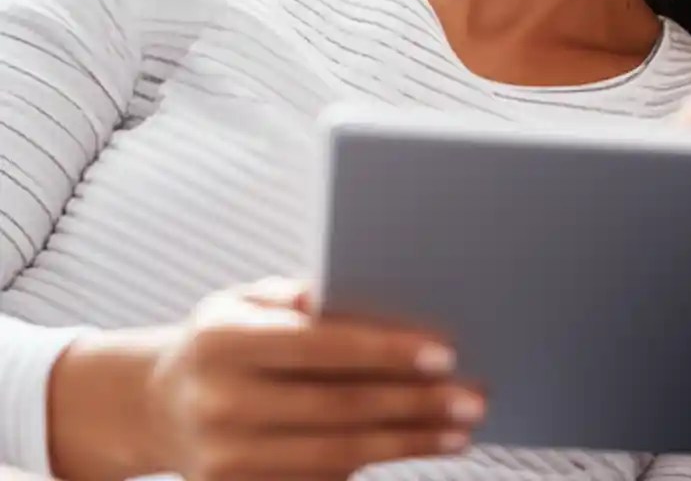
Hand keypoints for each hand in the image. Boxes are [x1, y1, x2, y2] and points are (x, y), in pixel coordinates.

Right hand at [146, 278, 483, 480]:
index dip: (385, 351)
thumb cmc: (223, 342)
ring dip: (408, 441)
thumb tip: (366, 290)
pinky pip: (320, 480)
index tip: (443, 353)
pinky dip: (376, 463)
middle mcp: (218, 402)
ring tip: (458, 429)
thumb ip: (300, 295)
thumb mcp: (244, 301)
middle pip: (338, 407)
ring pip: (337, 454)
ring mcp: (224, 457)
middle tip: (471, 398)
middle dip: (415, 404)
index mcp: (221, 341)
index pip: (318, 346)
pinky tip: (417, 445)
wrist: (157, 406)